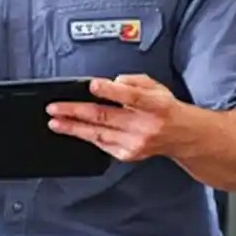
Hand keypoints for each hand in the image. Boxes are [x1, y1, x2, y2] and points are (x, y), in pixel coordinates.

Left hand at [46, 75, 188, 161]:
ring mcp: (135, 142)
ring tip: (55, 122)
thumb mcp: (154, 86)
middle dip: (76, 112)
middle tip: (55, 108)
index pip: (131, 96)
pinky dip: (85, 137)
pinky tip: (72, 130)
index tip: (92, 86)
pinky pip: (101, 144)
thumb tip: (110, 84)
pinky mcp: (128, 154)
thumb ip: (132, 81)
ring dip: (73, 128)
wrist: (180, 136)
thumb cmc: (164, 108)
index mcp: (153, 104)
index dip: (111, 91)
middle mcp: (144, 125)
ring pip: (98, 134)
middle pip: (106, 117)